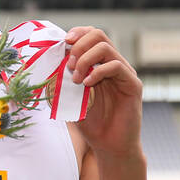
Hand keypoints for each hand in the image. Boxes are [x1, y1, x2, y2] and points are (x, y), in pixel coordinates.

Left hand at [65, 26, 143, 158]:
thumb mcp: (68, 98)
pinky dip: (97, 72)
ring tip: (75, 79)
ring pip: (106, 48)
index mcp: (100, 64)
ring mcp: (125, 73)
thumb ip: (60, 81)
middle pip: (98, 35)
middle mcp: (114, 64)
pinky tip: (87, 85)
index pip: (91, 35)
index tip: (62, 43)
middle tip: (68, 65)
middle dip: (78, 45)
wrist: (109, 145)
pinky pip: (116, 66)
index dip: (76, 34)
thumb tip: (47, 62)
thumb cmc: (90, 123)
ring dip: (85, 59)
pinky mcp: (133, 85)